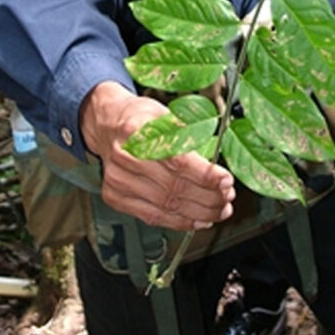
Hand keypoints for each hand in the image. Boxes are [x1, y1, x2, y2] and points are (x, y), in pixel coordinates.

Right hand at [79, 81, 234, 230]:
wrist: (106, 125)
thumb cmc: (140, 118)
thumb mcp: (165, 112)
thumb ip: (188, 134)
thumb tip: (217, 161)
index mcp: (138, 131)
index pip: (178, 161)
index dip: (206, 175)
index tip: (226, 180)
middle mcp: (125, 158)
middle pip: (174, 187)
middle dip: (208, 197)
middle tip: (227, 197)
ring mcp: (118, 181)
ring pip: (166, 206)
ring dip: (199, 213)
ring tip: (219, 210)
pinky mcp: (115, 197)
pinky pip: (153, 217)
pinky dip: (180, 222)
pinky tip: (198, 220)